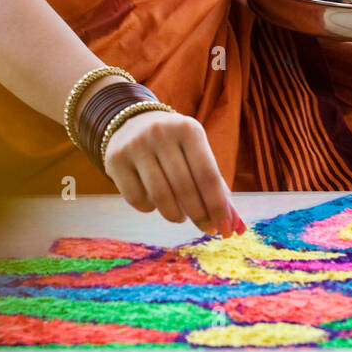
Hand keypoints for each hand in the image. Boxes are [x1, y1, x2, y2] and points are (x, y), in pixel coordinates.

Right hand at [102, 108, 245, 237]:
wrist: (132, 122)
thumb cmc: (175, 146)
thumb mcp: (198, 153)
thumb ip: (218, 188)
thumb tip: (237, 227)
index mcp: (188, 129)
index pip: (207, 174)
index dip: (217, 206)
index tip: (225, 229)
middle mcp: (161, 133)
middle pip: (184, 187)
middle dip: (199, 215)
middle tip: (206, 228)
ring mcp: (135, 146)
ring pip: (160, 196)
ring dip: (175, 215)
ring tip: (180, 215)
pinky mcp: (115, 160)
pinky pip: (136, 199)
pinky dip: (150, 209)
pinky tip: (155, 202)